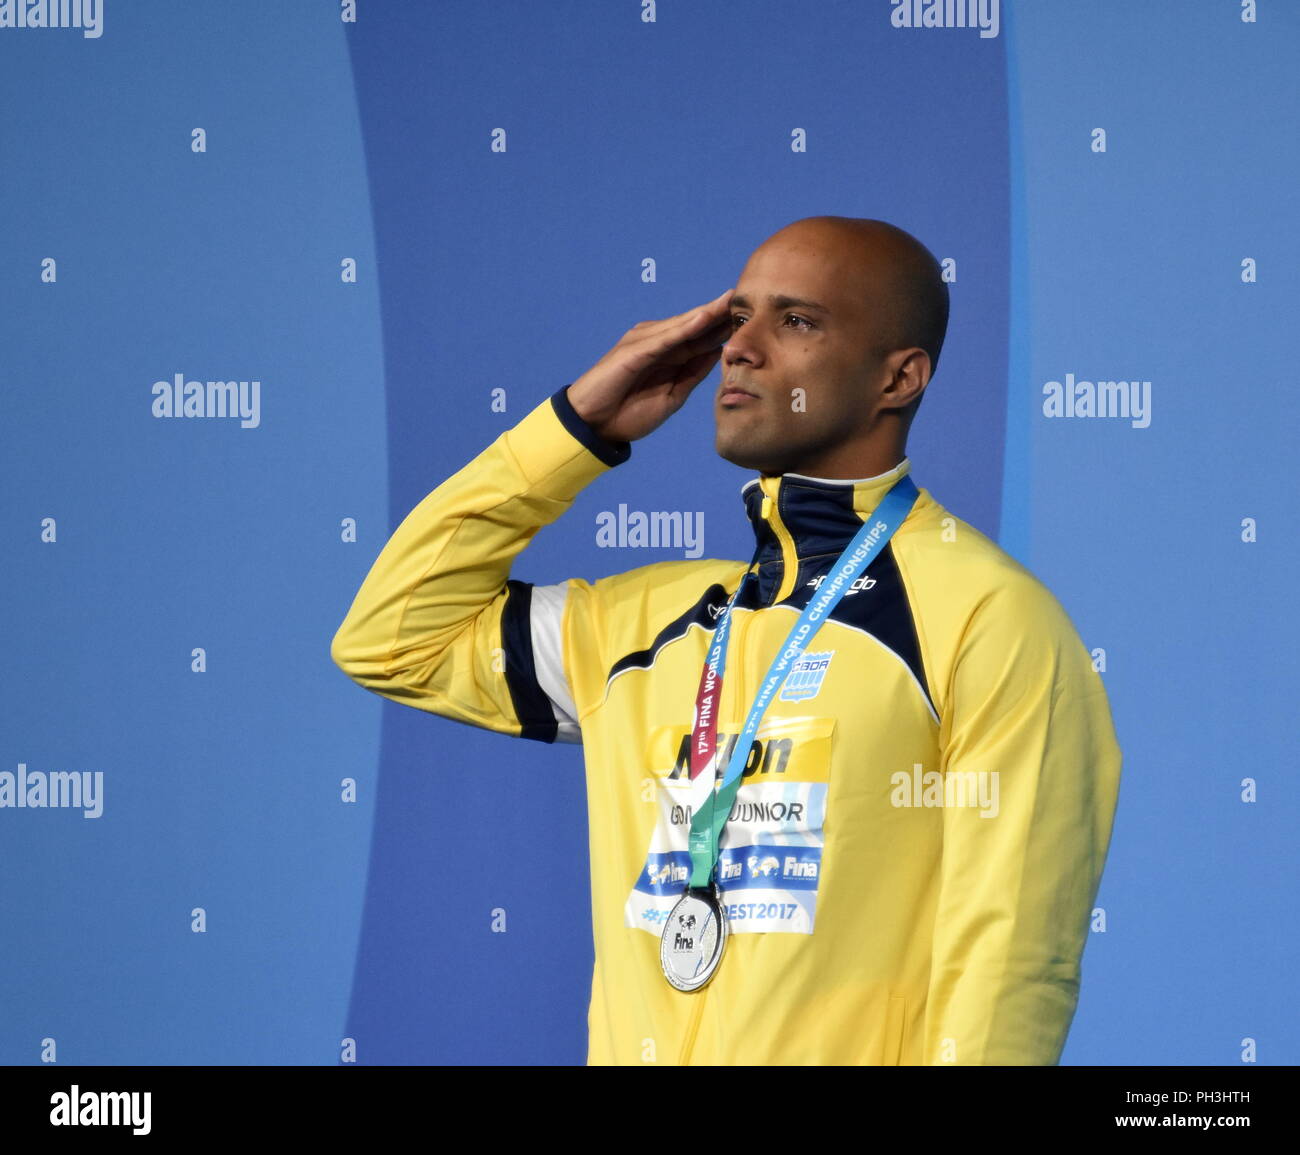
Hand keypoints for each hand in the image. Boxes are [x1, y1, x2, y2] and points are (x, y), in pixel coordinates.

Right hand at [566, 289, 734, 442]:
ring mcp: (644, 342)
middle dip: (721, 312)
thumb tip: (719, 355)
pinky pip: (664, 338)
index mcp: (668, 353)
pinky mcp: (634, 350)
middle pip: (695, 324)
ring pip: (683, 325)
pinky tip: (704, 319)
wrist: (595, 424)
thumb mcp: (673, 396)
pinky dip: (685, 328)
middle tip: (750, 299)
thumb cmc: (628, 412)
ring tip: (732, 301)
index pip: (702, 335)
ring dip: (708, 313)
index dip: (726, 327)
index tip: (753, 319)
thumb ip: (694, 374)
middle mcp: (657, 341)